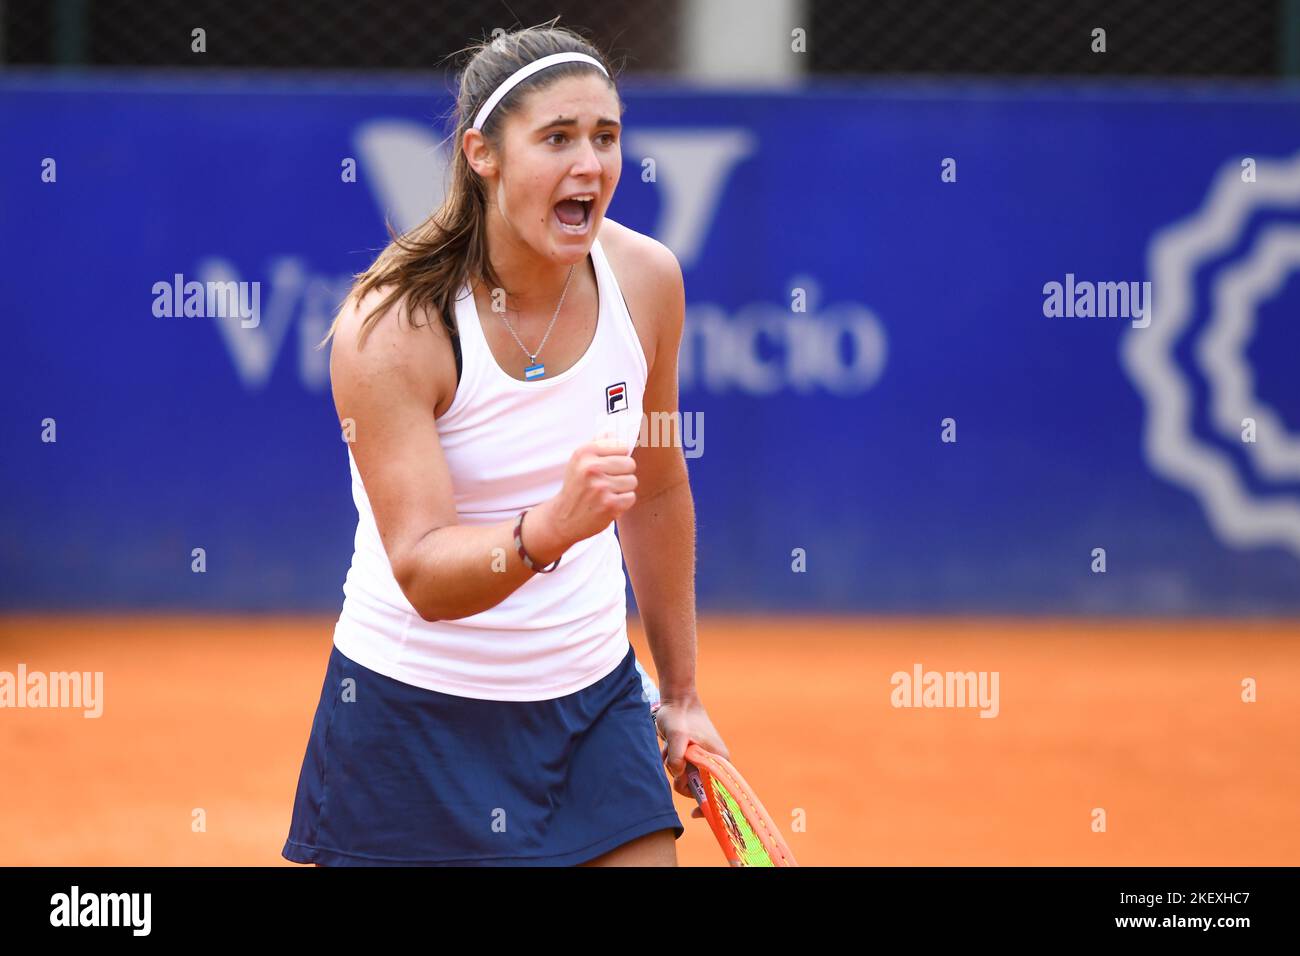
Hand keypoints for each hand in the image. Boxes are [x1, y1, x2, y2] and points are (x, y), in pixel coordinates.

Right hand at [533, 433, 636, 553]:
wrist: (563, 518)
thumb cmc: (576, 486)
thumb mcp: (579, 461)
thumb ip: (597, 444)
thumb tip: (612, 429)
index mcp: (584, 452)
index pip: (621, 446)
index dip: (618, 457)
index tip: (607, 466)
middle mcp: (590, 468)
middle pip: (630, 463)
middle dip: (623, 473)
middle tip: (608, 481)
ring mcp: (600, 487)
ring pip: (632, 481)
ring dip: (623, 489)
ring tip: (607, 493)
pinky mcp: (609, 504)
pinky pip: (631, 497)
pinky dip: (623, 502)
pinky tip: (609, 503)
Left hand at [654, 694, 728, 818]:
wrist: (675, 700)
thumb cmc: (679, 716)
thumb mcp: (677, 736)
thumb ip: (678, 758)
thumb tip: (679, 774)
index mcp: (719, 759)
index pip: (720, 790)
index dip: (709, 805)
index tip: (695, 814)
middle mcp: (713, 761)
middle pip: (698, 787)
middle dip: (682, 781)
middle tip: (675, 766)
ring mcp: (701, 758)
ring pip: (685, 778)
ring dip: (673, 768)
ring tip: (670, 748)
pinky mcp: (690, 755)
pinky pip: (679, 769)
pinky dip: (670, 761)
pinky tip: (667, 747)